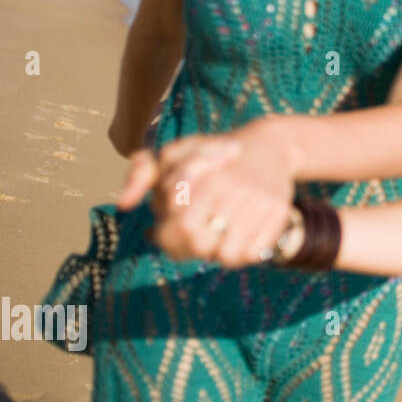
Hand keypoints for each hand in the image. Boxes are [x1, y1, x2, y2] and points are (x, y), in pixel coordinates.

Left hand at [125, 124, 296, 267]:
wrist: (270, 146)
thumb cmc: (212, 155)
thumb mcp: (174, 155)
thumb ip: (142, 173)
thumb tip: (123, 204)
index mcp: (196, 171)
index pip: (172, 226)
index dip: (168, 234)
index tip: (175, 224)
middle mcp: (226, 185)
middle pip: (197, 243)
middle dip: (191, 246)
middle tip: (198, 233)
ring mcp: (255, 200)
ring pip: (225, 255)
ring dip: (219, 252)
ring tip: (221, 234)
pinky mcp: (278, 211)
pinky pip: (253, 254)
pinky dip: (244, 253)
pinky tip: (242, 236)